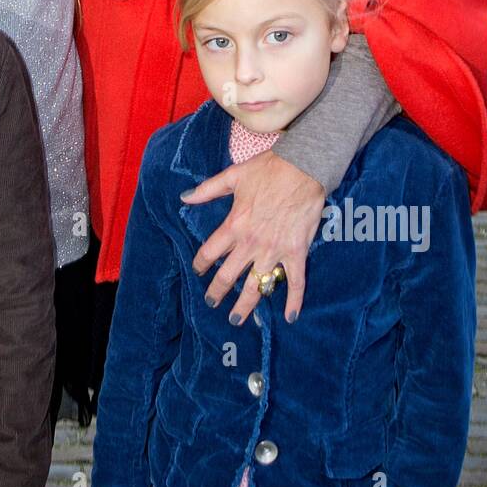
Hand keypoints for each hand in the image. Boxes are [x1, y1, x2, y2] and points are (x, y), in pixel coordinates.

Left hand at [185, 151, 324, 321]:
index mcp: (234, 225)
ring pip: (257, 286)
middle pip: (229, 276)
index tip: (198, 270)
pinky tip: (290, 316)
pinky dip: (294, 301)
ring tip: (235, 319)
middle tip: (211, 302)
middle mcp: (251, 243)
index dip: (201, 264)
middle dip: (217, 292)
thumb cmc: (268, 169)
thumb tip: (184, 197)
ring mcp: (274, 250)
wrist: (303, 167)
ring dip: (245, 305)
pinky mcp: (296, 252)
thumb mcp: (232, 175)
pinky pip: (296, 282)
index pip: (210, 252)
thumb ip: (207, 190)